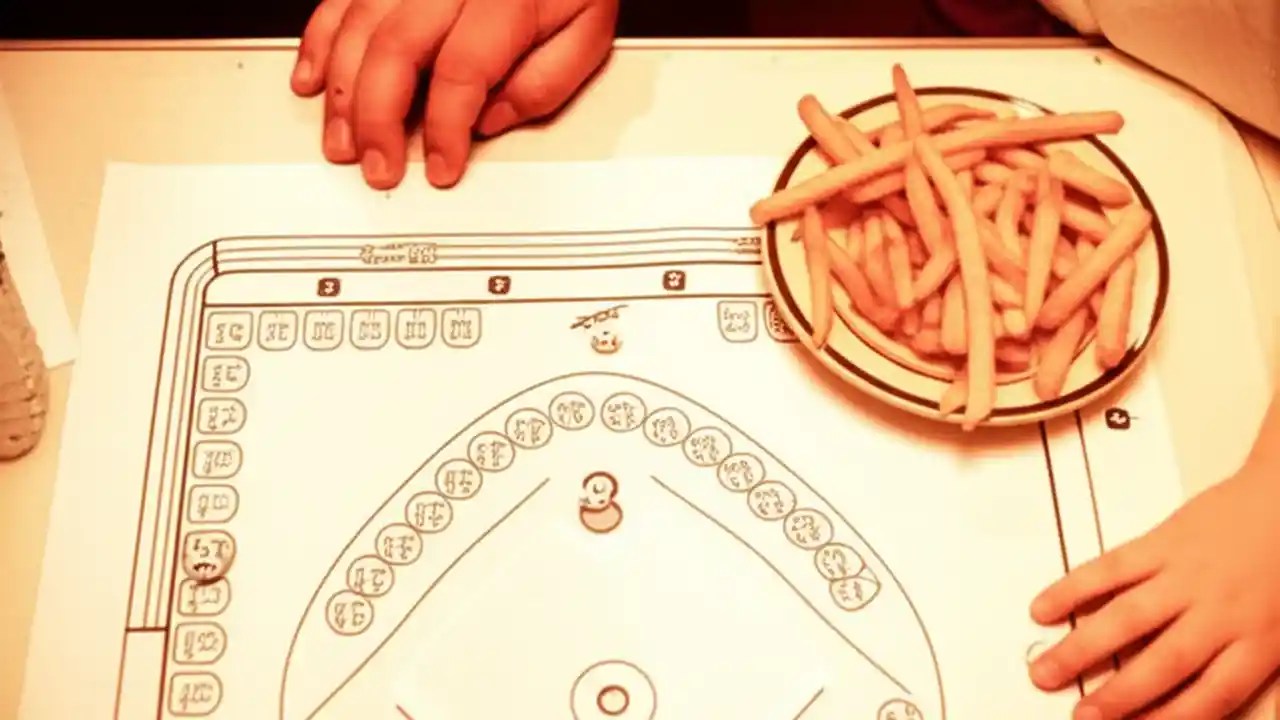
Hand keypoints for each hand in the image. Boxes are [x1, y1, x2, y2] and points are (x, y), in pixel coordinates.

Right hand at [289, 0, 618, 189]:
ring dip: (341, 91)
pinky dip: (319, 41)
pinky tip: (314, 80)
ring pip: (358, 26)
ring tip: (343, 141)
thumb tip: (495, 119)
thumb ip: (548, 79)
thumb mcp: (590, 27)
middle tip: (378, 167)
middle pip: (396, 49)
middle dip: (379, 120)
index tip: (442, 167)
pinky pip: (341, 0)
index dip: (445, 128)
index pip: (462, 70)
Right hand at [1028, 466, 1279, 718]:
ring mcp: (1186, 575)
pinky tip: (1046, 607)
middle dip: (1115, 696)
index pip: (1210, 696)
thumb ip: (1251, 663)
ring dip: (1081, 649)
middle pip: (1162, 664)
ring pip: (1127, 619)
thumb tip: (1214, 701)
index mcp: (1258, 641)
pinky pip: (1111, 568)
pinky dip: (1074, 588)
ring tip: (1046, 670)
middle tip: (1079, 714)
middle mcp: (1218, 612)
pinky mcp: (1162, 542)